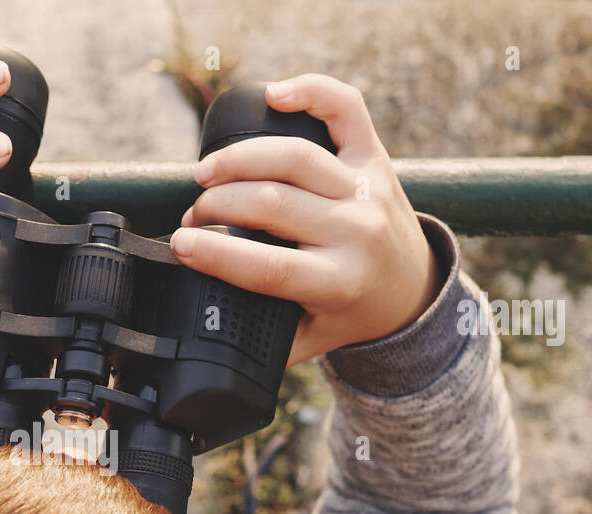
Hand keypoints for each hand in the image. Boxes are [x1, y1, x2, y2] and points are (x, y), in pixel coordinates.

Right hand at [170, 74, 443, 367]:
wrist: (412, 290)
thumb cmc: (348, 312)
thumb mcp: (309, 339)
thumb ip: (263, 342)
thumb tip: (205, 335)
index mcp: (339, 282)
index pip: (269, 266)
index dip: (216, 254)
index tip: (180, 244)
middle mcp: (356, 231)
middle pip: (272, 204)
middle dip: (216, 206)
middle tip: (192, 216)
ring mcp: (366, 188)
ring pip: (294, 156)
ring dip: (239, 160)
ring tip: (207, 174)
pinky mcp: (373, 157)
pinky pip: (345, 109)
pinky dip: (310, 92)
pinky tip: (273, 95)